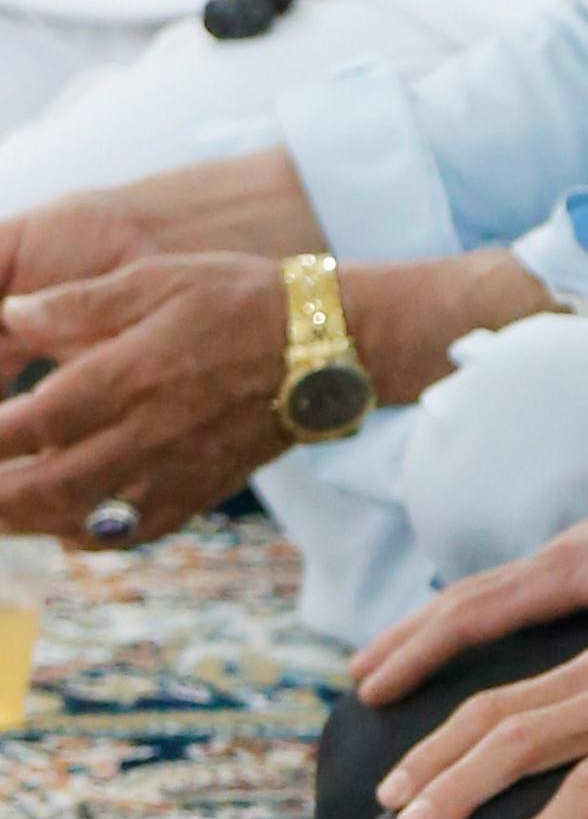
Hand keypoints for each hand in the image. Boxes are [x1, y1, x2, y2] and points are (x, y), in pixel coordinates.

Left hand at [0, 250, 285, 536]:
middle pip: (49, 485)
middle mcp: (147, 433)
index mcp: (130, 374)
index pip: (36, 421)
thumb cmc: (239, 301)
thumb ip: (78, 303)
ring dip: (31, 523)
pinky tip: (68, 533)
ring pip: (86, 518)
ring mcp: (175, 470)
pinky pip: (138, 531)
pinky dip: (94, 539)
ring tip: (0, 516)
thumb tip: (12, 314)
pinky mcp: (201, 490)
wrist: (325, 350)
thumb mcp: (157, 279)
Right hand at [352, 439, 587, 707]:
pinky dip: (488, 616)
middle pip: (462, 599)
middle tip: (357, 679)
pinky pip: (523, 591)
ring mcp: (582, 552)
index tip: (368, 688)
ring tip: (406, 657)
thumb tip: (572, 703)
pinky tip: (495, 635)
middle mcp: (561, 555)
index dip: (416, 653)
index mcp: (566, 567)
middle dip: (407, 640)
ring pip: (491, 592)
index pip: (469, 614)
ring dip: (441, 626)